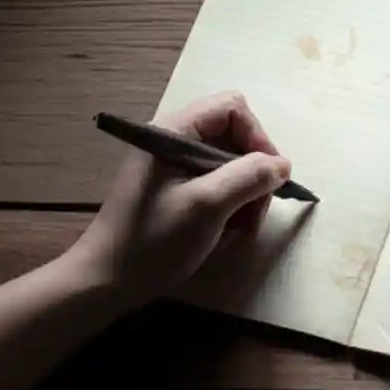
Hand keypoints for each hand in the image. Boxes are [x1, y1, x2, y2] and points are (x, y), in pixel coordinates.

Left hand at [67, 92, 290, 308]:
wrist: (107, 281)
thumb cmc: (153, 241)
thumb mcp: (206, 207)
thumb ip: (247, 178)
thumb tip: (282, 165)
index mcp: (174, 131)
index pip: (232, 109)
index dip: (258, 138)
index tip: (269, 178)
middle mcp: (174, 140)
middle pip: (234, 138)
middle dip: (253, 175)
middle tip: (255, 213)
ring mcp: (174, 166)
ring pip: (230, 166)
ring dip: (245, 197)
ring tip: (240, 230)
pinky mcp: (175, 189)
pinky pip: (216, 186)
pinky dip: (230, 207)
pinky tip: (226, 233)